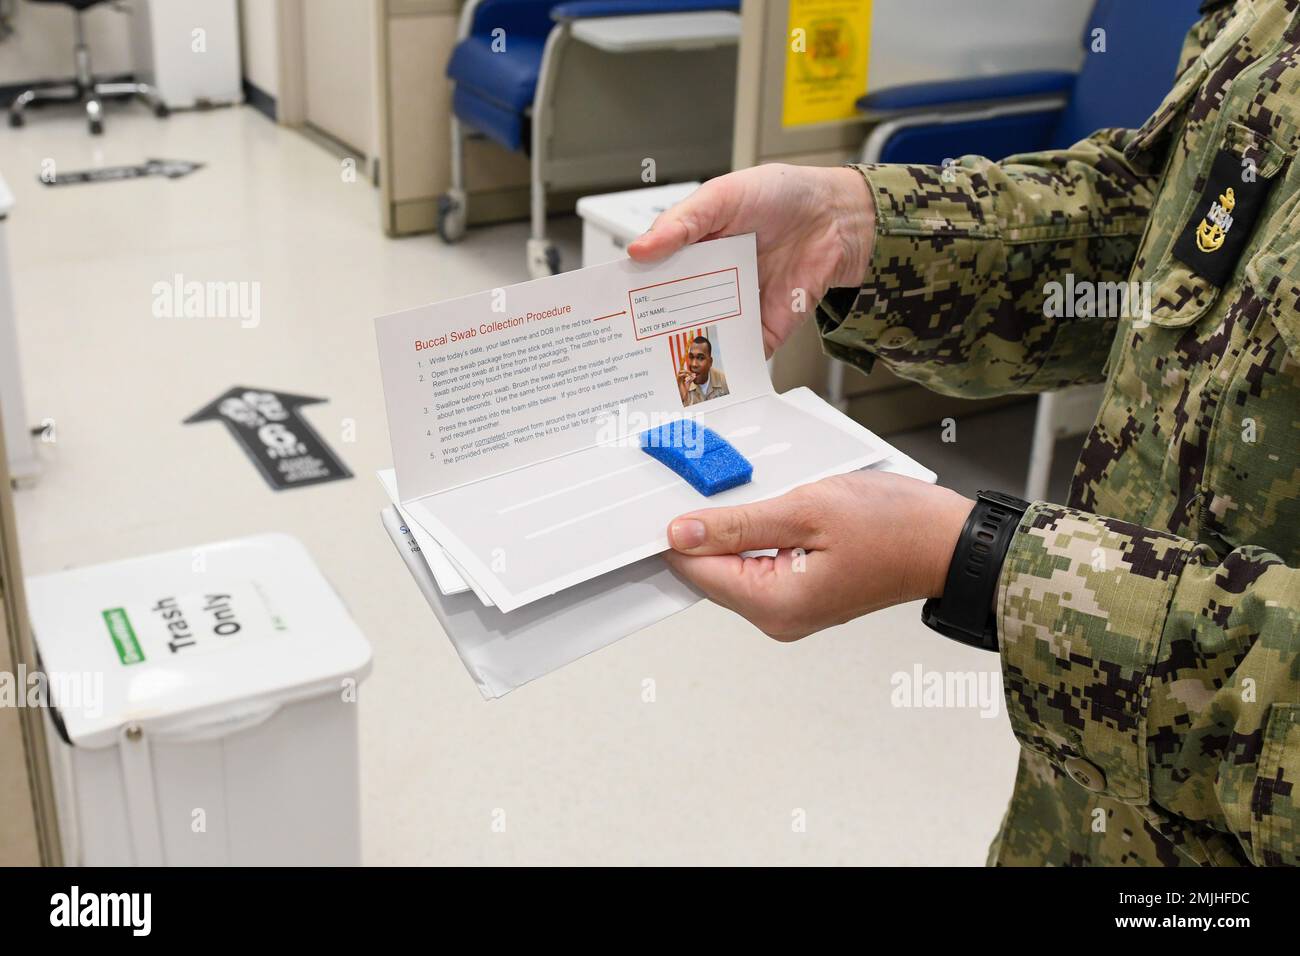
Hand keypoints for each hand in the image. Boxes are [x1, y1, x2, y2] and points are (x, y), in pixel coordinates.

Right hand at [628, 165, 875, 356]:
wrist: (837, 218)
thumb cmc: (781, 196)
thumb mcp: (722, 196)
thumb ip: (681, 223)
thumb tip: (639, 249)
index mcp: (691, 250)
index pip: (651, 276)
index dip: (629, 291)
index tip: (606, 307)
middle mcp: (708, 283)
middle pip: (671, 314)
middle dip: (649, 332)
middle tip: (624, 348)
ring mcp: (734, 310)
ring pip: (700, 339)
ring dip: (682, 355)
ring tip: (656, 374)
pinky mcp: (762, 331)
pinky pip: (740, 356)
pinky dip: (725, 370)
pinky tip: (705, 380)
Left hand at [663, 472, 973, 640]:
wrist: (950, 542)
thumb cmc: (894, 526)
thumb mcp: (806, 509)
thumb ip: (737, 525)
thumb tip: (680, 533)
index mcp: (774, 604)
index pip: (696, 571)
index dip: (677, 534)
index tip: (667, 498)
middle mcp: (778, 618)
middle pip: (712, 572)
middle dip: (708, 530)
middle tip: (717, 482)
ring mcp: (792, 610)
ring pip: (736, 567)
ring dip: (736, 530)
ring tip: (763, 494)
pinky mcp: (805, 595)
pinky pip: (762, 566)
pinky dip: (758, 536)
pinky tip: (775, 509)